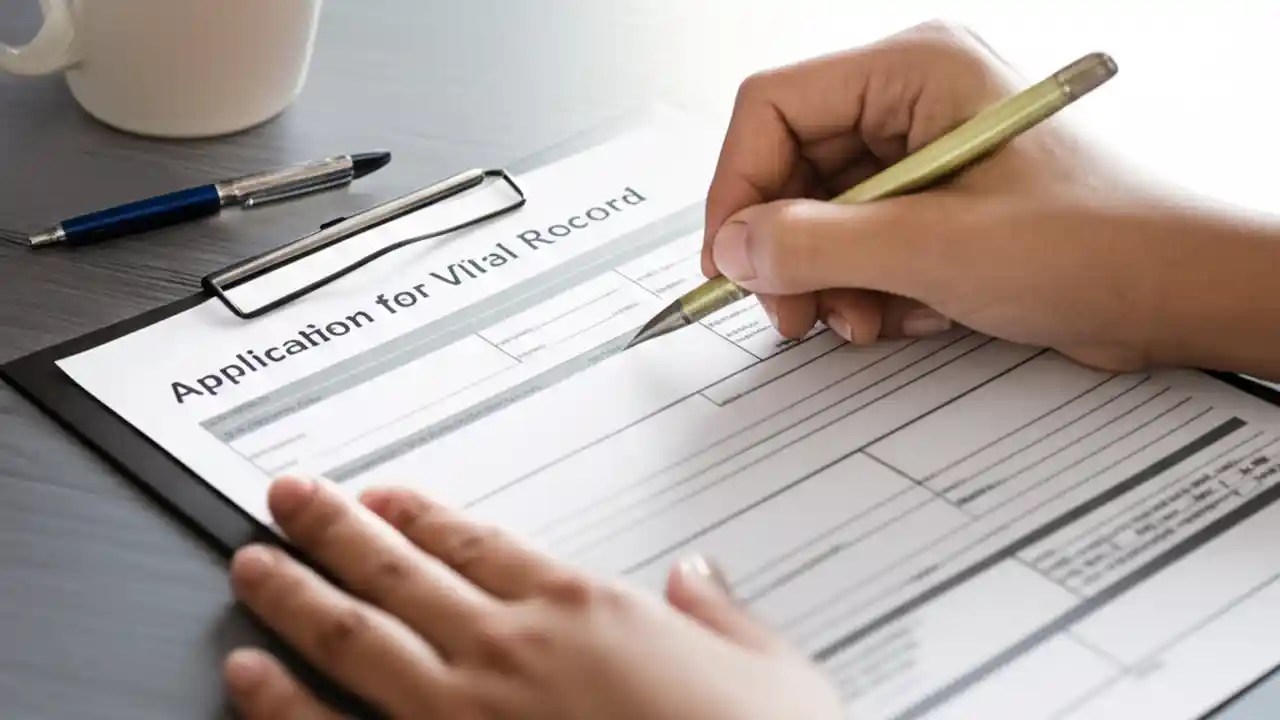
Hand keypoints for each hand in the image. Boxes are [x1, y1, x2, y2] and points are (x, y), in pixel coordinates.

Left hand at [222, 477, 843, 719]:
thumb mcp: (771, 672)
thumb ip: (725, 615)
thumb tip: (703, 577)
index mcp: (586, 612)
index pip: (480, 543)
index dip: (420, 514)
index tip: (384, 496)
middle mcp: (511, 652)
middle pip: (396, 571)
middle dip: (333, 527)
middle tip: (289, 496)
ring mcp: (463, 716)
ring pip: (351, 637)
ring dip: (291, 595)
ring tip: (251, 563)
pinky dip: (279, 701)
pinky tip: (245, 675)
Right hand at [702, 21, 1279, 378]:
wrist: (1179, 293)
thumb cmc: (1099, 242)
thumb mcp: (934, 248)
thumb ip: (817, 245)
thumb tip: (736, 247)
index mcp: (914, 71)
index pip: (773, 108)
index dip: (737, 187)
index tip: (731, 260)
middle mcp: (913, 102)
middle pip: (791, 167)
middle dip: (788, 249)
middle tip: (791, 311)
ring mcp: (924, 155)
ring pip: (822, 215)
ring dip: (829, 280)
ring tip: (863, 320)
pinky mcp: (937, 205)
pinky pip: (861, 243)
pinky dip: (867, 289)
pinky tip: (909, 314)